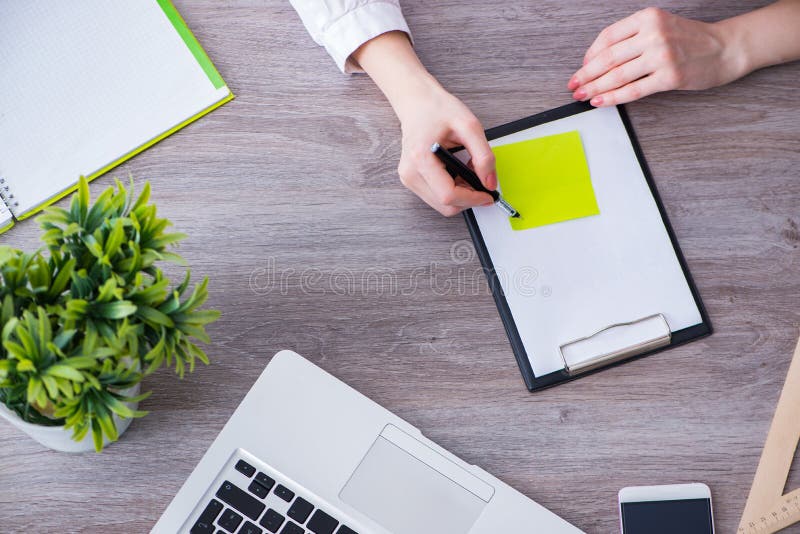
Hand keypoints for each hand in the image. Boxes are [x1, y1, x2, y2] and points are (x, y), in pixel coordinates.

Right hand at [353, 32, 495, 215]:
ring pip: (442, 205)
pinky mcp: (411, 180)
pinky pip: (436, 198)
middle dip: (468, 198)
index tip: (488, 194)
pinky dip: (452, 191)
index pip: (448, 194)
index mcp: (421, 158)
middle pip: (445, 205)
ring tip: (466, 171)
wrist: (417, 103)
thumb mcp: (469, 126)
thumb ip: (484, 156)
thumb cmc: (438, 110)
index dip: (472, 198)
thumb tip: (490, 183)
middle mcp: (410, 172)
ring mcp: (408, 178)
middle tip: (479, 179)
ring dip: (461, 195)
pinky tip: (456, 173)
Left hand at [568, 7, 747, 106]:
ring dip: (595, 88)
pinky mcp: (670, 77)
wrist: (726, 48)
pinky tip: (601, 101)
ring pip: (617, 75)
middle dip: (586, 75)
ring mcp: (662, 55)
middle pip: (608, 58)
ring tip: (582, 96)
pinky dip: (613, 98)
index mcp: (648, 17)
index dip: (590, 55)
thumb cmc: (691, 39)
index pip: (608, 37)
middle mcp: (654, 34)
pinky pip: (633, 90)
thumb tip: (597, 60)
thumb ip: (632, 38)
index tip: (582, 67)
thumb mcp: (660, 27)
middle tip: (574, 85)